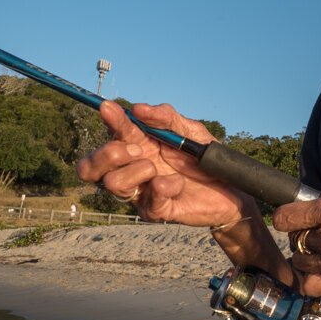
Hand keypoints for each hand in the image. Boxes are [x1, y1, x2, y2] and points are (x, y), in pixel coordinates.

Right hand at [76, 101, 253, 226]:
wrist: (231, 188)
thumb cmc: (204, 159)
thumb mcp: (191, 130)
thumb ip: (167, 118)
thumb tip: (138, 109)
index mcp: (137, 145)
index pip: (111, 134)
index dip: (108, 120)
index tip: (109, 108)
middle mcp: (131, 169)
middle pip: (89, 167)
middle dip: (109, 153)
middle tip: (139, 150)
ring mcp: (140, 192)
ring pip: (111, 183)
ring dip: (137, 171)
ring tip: (158, 169)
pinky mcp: (155, 211)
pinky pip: (148, 201)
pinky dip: (164, 187)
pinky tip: (178, 184)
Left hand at [272, 184, 320, 295]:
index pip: (287, 216)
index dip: (286, 216)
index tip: (291, 218)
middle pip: (296, 240)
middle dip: (304, 237)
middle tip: (317, 236)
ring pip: (301, 263)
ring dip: (307, 258)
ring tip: (320, 255)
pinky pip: (313, 287)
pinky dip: (312, 281)